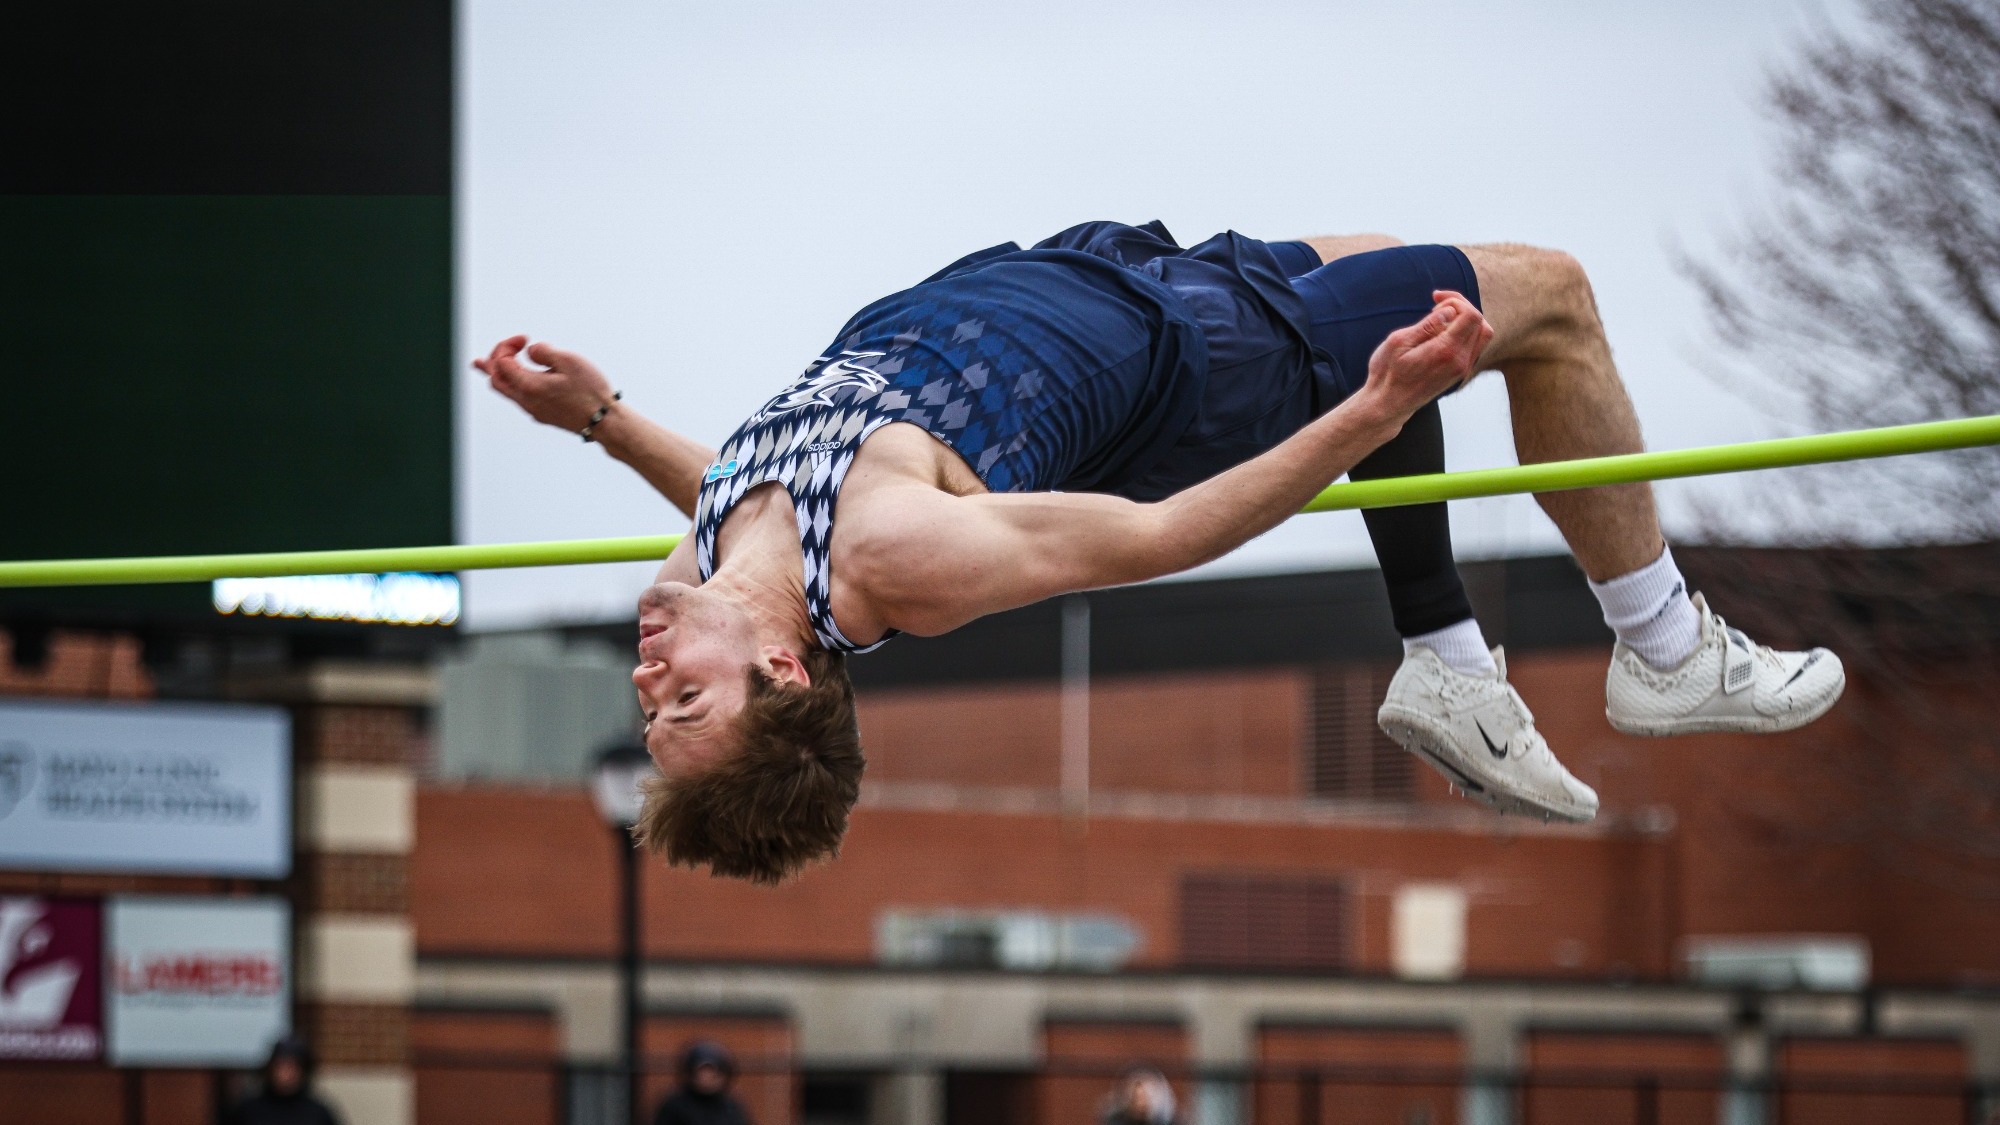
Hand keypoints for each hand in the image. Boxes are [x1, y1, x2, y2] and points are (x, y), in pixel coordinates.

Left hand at [474, 335, 618, 431]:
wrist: (605, 422)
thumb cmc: (591, 392)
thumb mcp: (568, 361)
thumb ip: (544, 351)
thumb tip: (531, 351)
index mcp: (528, 386)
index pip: (501, 362)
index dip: (507, 345)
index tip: (525, 339)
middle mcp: (527, 401)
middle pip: (496, 381)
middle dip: (491, 363)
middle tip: (483, 357)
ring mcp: (535, 411)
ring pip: (506, 392)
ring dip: (498, 375)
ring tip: (484, 366)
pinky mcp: (545, 415)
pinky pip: (520, 398)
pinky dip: (513, 384)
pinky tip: (518, 381)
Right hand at [1359, 291, 1492, 420]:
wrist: (1387, 404)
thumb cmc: (1387, 373)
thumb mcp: (1399, 342)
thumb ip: (1427, 325)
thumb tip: (1450, 311)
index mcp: (1446, 351)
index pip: (1471, 315)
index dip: (1456, 300)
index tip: (1434, 299)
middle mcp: (1460, 361)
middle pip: (1479, 323)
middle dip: (1460, 306)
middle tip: (1435, 305)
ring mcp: (1462, 369)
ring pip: (1481, 335)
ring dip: (1464, 319)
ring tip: (1439, 318)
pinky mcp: (1459, 373)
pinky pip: (1473, 346)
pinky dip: (1463, 332)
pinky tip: (1441, 332)